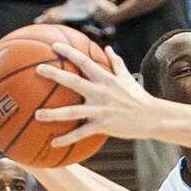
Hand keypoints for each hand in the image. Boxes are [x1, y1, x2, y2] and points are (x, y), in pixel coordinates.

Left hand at [34, 43, 158, 147]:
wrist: (152, 117)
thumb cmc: (139, 97)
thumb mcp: (128, 78)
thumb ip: (116, 63)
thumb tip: (108, 48)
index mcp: (105, 79)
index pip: (84, 61)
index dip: (68, 52)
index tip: (53, 46)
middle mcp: (101, 92)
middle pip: (74, 81)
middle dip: (55, 74)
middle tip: (39, 69)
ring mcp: (101, 110)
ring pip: (73, 111)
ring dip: (54, 113)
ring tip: (37, 114)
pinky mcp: (103, 126)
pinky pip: (82, 133)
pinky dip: (67, 139)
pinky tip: (53, 143)